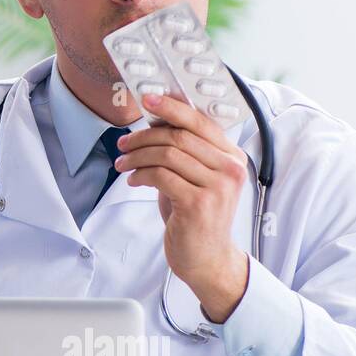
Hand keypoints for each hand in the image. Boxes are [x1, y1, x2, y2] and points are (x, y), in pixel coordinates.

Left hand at [114, 92, 250, 321]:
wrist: (206, 258)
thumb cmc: (195, 215)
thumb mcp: (194, 177)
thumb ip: (183, 151)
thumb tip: (156, 120)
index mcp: (233, 156)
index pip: (201, 121)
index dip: (172, 107)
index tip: (147, 98)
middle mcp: (231, 168)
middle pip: (179, 135)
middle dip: (144, 136)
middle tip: (123, 144)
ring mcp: (218, 186)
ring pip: (167, 154)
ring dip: (137, 156)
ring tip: (123, 164)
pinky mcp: (200, 203)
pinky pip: (160, 176)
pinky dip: (140, 174)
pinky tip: (133, 180)